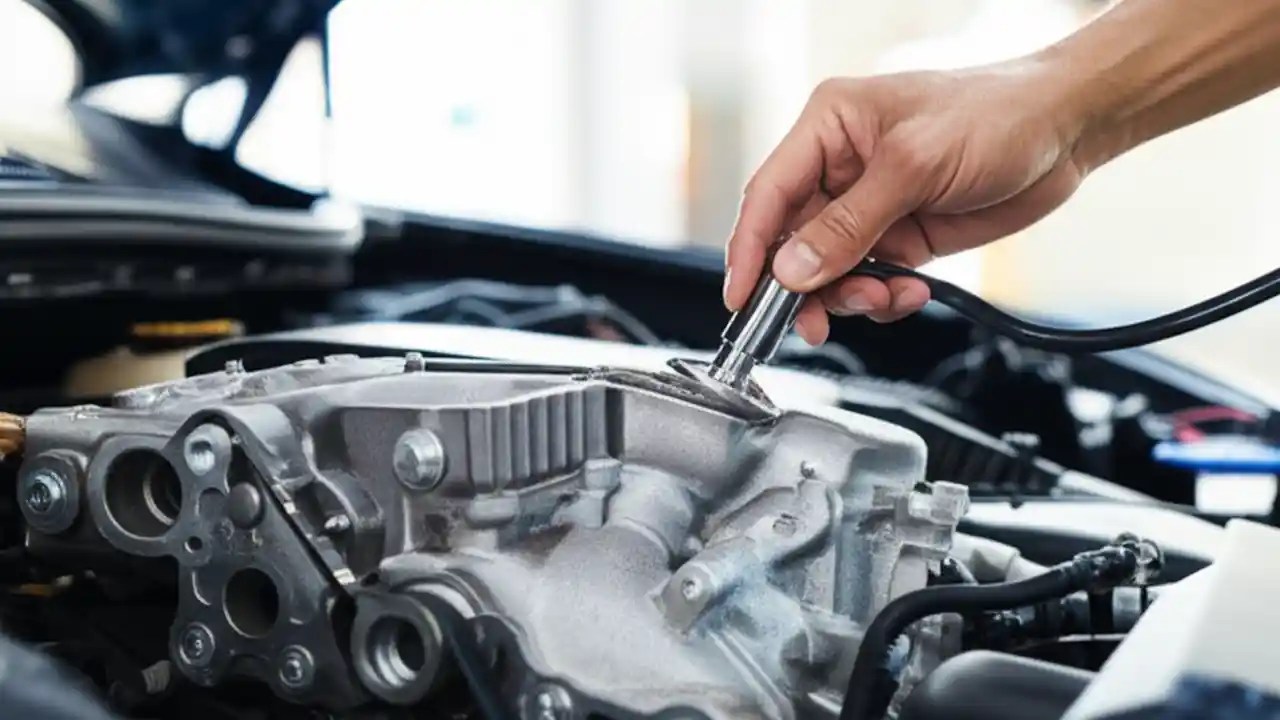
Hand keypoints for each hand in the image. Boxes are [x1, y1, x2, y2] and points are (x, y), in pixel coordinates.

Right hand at [723, 59, 1089, 344]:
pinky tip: (912, 291)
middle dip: (803, 287)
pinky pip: (870, 282)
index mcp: (829, 128)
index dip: (750, 250)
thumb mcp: (914, 166)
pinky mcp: (900, 237)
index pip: (768, 195)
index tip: (741, 298)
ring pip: (828, 272)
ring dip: (849, 296)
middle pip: (791, 243)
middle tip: (812, 323)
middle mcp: (841, 168)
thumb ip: (849, 225)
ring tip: (883, 296)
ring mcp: (870, 206)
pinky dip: (883, 299)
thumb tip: (792, 271)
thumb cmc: (996, 115)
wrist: (1067, 130)